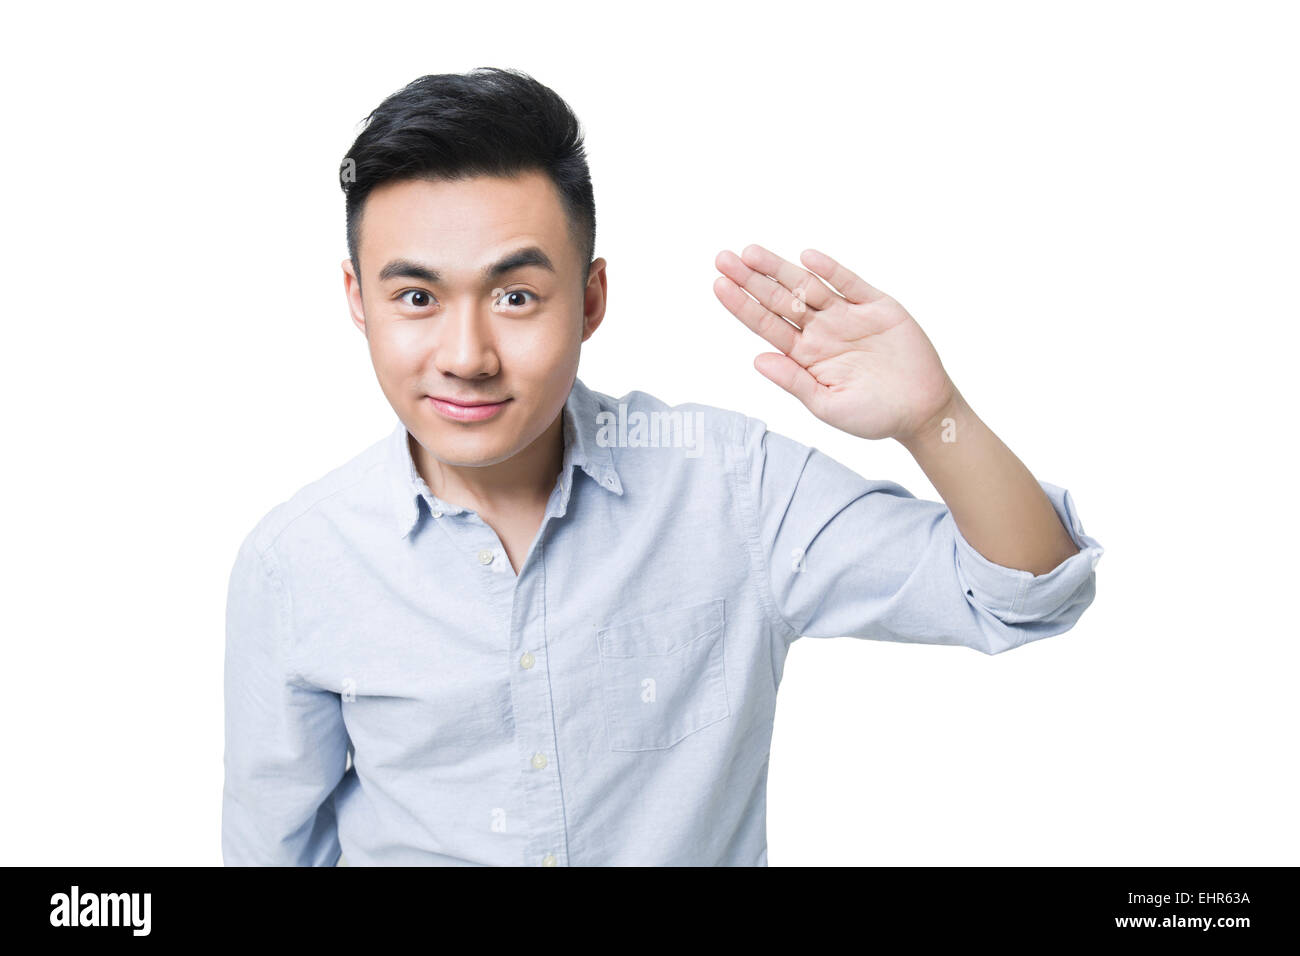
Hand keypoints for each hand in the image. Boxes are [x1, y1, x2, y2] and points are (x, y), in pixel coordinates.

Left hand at [714, 244, 956, 443]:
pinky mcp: (878, 306)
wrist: (923, 410)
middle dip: (751, 279)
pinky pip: (850, 284)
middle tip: (722, 258)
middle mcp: (822, 331)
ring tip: (751, 253)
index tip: (718, 285)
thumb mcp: (827, 405)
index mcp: (806, 356)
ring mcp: (848, 316)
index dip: (742, 305)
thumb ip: (794, 382)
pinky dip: (831, 270)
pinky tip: (807, 257)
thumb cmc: (874, 414)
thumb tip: (757, 360)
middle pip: (780, 299)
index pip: (766, 325)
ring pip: (808, 286)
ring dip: (781, 269)